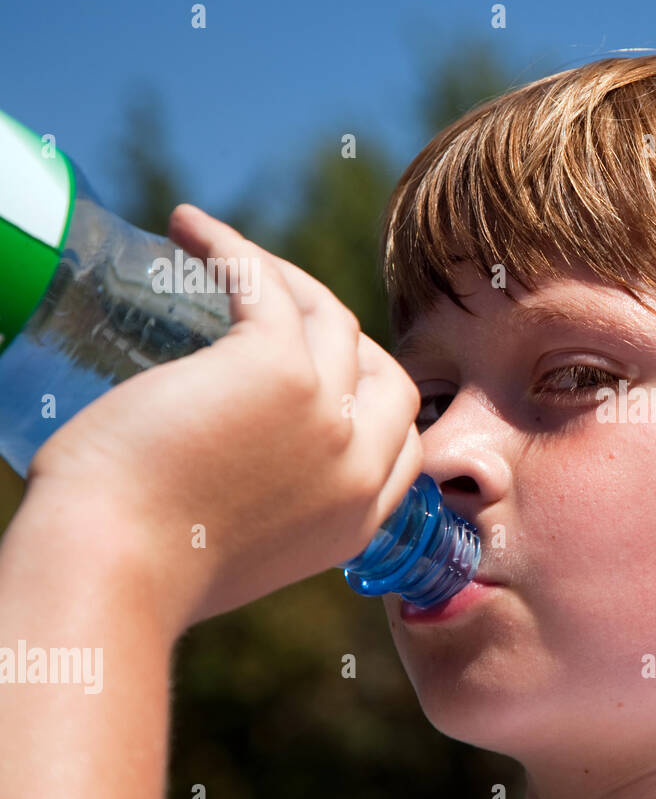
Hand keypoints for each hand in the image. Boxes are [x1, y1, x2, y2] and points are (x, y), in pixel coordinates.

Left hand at [22, 204, 423, 636]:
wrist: (110, 570)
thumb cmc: (141, 570)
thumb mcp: (242, 551)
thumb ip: (269, 509)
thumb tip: (232, 461)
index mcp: (355, 521)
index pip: (402, 443)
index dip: (370, 402)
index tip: (320, 377)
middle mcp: (357, 468)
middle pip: (389, 376)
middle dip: (344, 341)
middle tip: (275, 316)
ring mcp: (326, 415)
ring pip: (331, 317)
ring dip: (280, 277)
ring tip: (212, 256)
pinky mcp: (278, 367)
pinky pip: (265, 281)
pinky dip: (228, 245)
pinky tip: (187, 228)